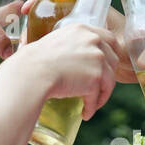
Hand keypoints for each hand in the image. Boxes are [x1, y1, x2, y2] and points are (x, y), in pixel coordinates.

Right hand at [0, 23, 122, 118]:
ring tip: (90, 105)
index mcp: (83, 30)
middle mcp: (93, 41)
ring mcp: (97, 59)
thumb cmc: (34, 61)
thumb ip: (71, 45)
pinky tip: (85, 114)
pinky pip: (98, 96)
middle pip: (113, 60)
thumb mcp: (55, 42)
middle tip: (98, 88)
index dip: (110, 53)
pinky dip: (91, 107)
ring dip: (101, 95)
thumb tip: (76, 58)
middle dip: (107, 76)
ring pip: (109, 81)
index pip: (109, 39)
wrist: (31, 73)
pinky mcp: (96, 78)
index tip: (105, 66)